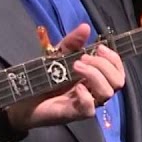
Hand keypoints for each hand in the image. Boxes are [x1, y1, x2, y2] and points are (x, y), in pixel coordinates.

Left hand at [4, 24, 125, 130]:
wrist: (24, 96)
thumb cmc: (45, 77)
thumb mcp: (58, 55)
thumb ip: (72, 42)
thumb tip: (85, 27)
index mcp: (96, 77)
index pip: (118, 70)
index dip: (113, 58)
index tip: (99, 48)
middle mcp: (95, 91)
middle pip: (118, 82)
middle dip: (103, 65)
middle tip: (82, 59)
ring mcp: (86, 103)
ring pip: (107, 93)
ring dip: (94, 75)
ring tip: (75, 66)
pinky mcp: (74, 114)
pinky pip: (89, 108)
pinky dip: (85, 96)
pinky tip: (75, 87)